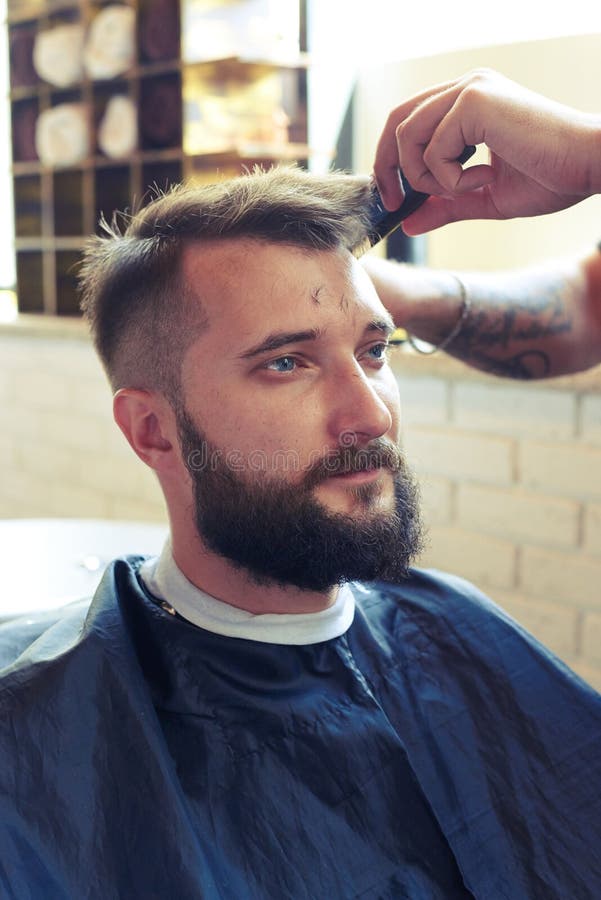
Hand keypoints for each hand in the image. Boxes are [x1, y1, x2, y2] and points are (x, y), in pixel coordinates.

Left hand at [373, 69, 600, 233]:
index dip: (391, 160)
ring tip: (468, 186)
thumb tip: (407, 223)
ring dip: (427, 176)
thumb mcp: (483, 198)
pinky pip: (433, 149)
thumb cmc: (549, 179)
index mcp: (468, 102)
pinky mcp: (474, 101)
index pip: (408, 121)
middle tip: (396, 204)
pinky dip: (451, 177)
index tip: (394, 199)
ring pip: (408, 135)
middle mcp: (466, 88)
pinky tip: (487, 176)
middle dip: (388, 167)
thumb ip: (445, 206)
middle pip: (398, 121)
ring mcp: (470, 89)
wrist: (586, 168)